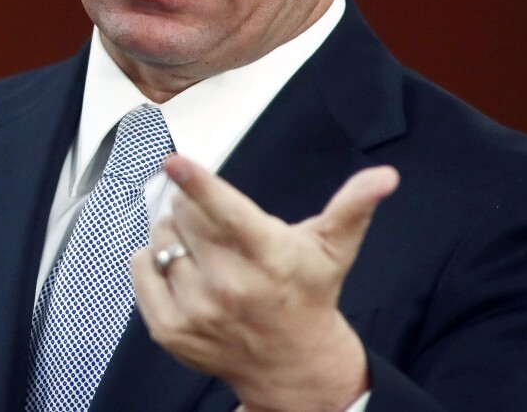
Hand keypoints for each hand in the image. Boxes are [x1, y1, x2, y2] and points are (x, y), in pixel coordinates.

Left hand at [130, 155, 398, 411]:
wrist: (292, 364)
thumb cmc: (308, 294)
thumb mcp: (333, 248)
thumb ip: (354, 206)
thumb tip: (385, 176)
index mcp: (268, 257)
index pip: (227, 214)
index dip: (198, 184)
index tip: (174, 161)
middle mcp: (230, 286)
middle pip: (184, 217)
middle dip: (192, 207)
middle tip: (215, 223)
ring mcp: (196, 311)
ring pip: (160, 240)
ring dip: (174, 234)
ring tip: (203, 250)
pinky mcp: (170, 330)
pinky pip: (141, 269)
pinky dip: (152, 260)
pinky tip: (179, 267)